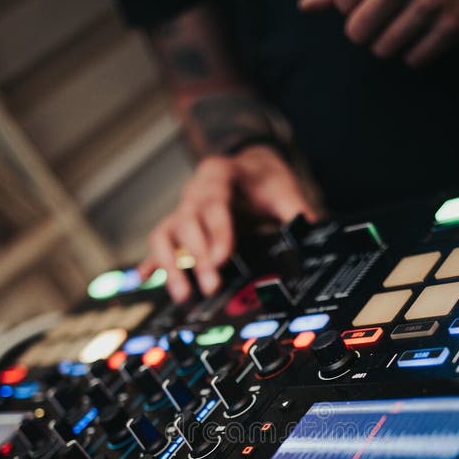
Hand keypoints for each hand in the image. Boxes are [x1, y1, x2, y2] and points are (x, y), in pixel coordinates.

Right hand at [139, 146, 316, 301]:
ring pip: (165, 235)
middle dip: (198, 257)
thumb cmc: (263, 178)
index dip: (216, 233)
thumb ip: (296, 210)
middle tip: (211, 287)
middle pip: (187, 223)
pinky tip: (144, 280)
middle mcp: (195, 192)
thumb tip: (314, 231)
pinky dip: (152, 262)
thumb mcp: (283, 187)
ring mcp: (182, 210)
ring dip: (171, 265)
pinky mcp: (177, 226)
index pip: (214, 204)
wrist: (247, 164)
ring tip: (183, 295)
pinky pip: (160, 244)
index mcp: (219, 175)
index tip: (221, 259)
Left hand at [299, 0, 458, 66]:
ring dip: (389, 41)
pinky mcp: (457, 21)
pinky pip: (416, 59)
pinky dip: (414, 52)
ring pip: (384, 48)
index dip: (352, 2)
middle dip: (366, 27)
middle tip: (384, 13)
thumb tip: (307, 7)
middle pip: (358, 31)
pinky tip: (423, 31)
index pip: (342, 3)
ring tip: (404, 20)